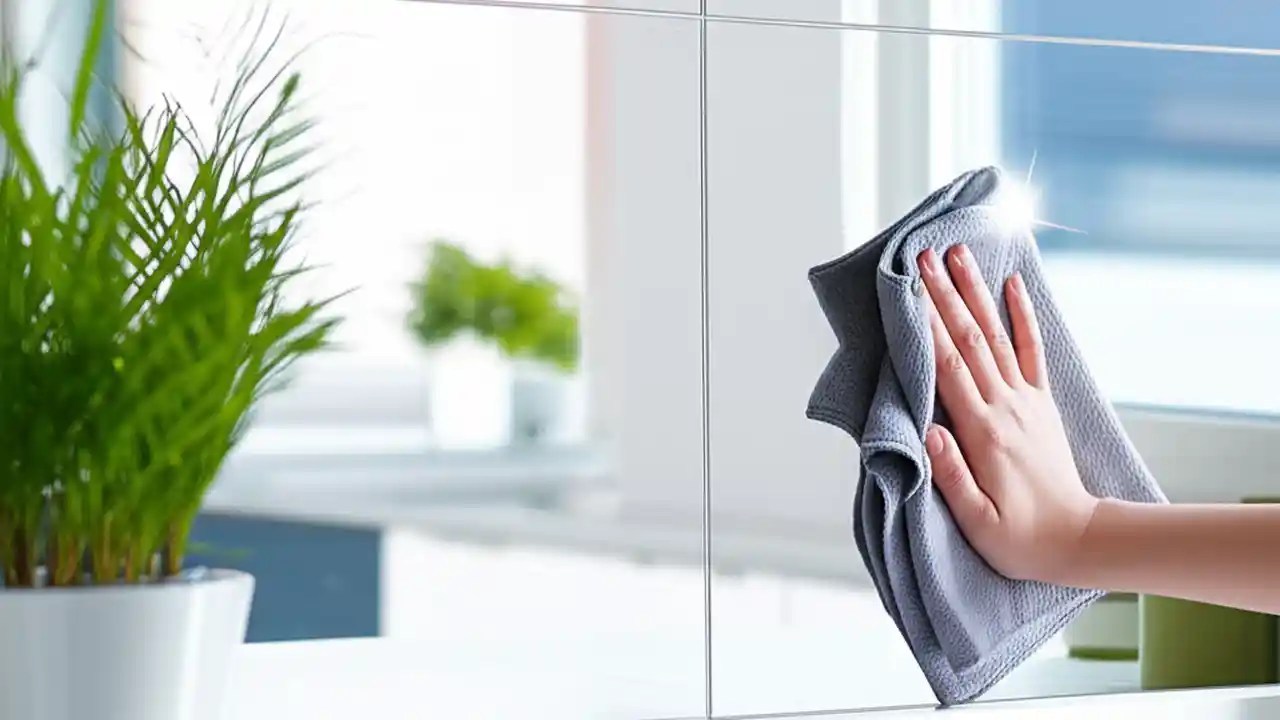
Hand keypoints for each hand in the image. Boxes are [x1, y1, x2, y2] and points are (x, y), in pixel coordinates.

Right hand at [917, 245, 1098, 584]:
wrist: (1078, 540)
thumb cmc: (1019, 538)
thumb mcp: (977, 521)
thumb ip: (952, 475)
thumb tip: (929, 431)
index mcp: (983, 433)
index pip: (949, 368)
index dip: (927, 326)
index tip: (910, 290)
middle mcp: (1005, 407)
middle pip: (970, 340)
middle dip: (945, 294)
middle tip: (924, 256)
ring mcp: (1026, 402)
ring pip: (997, 336)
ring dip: (976, 293)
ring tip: (959, 255)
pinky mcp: (1041, 405)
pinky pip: (1033, 351)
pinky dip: (1024, 316)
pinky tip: (1013, 285)